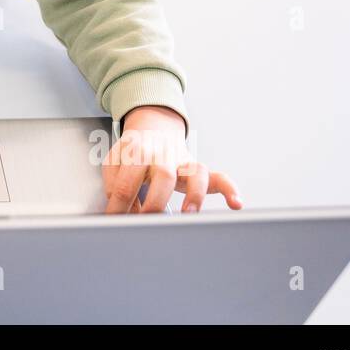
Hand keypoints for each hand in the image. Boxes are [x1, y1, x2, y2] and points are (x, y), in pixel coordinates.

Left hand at [102, 105, 241, 214]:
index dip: (119, 207)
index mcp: (137, 152)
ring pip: (196, 174)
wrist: (152, 127)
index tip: (114, 222)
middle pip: (163, 176)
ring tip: (188, 215)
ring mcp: (184, 162)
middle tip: (146, 223)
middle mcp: (163, 155)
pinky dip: (230, 189)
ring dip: (194, 196)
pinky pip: (218, 177)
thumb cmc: (133, 151)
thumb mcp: (115, 161)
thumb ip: (114, 185)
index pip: (126, 183)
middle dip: (154, 203)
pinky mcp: (198, 169)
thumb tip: (122, 212)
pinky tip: (236, 204)